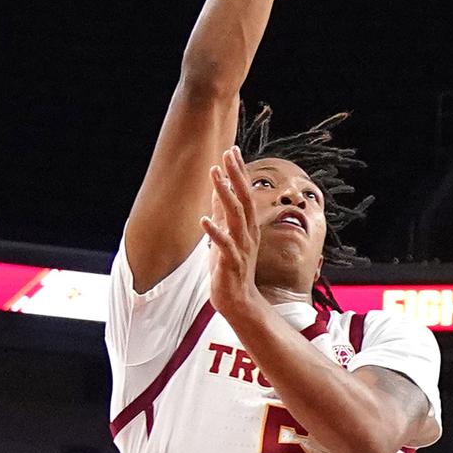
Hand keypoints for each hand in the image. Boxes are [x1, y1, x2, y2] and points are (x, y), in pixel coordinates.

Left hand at [202, 147, 264, 310]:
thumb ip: (223, 215)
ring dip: (225, 194)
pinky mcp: (231, 264)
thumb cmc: (231, 269)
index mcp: (248, 227)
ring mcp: (241, 248)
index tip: (232, 151)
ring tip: (215, 175)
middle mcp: (248, 234)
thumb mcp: (226, 236)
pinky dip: (215, 232)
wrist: (239, 302)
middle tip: (227, 154)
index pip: (246, 194)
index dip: (239, 173)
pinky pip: (224, 245)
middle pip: (244, 199)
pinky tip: (205, 219)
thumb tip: (219, 191)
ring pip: (235, 217)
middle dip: (236, 176)